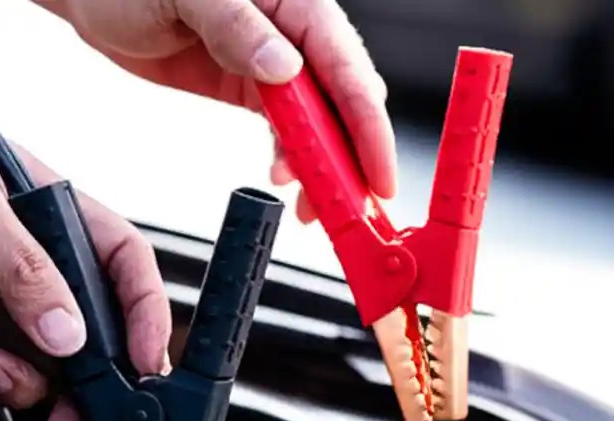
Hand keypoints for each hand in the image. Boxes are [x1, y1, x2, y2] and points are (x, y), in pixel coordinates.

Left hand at [0, 77, 171, 420]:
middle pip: (72, 354)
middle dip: (41, 384)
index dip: (147, 329)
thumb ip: (24, 273)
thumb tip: (67, 339)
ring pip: (5, 367)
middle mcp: (38, 268)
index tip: (142, 375)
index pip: (130, 283)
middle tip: (18, 397)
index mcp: (68, 227)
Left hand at [37, 0, 396, 222]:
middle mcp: (290, 30)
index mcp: (293, 0)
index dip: (367, 121)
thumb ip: (237, 27)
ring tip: (316, 206)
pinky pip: (283, 124)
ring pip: (316, 117)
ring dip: (322, 163)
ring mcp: (271, 59)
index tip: (376, 170)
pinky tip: (285, 179)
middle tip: (353, 206)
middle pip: (341, 97)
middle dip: (353, 154)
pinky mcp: (246, 83)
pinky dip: (290, 155)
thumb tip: (286, 67)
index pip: (345, 64)